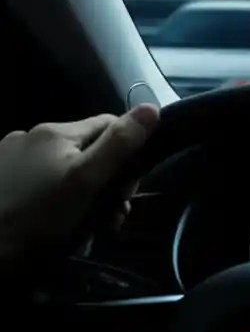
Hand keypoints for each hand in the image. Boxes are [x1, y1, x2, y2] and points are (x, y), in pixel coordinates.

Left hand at [0, 105, 159, 267]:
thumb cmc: (38, 218)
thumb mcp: (85, 182)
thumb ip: (119, 145)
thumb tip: (152, 108)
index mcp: (56, 132)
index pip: (110, 125)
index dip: (128, 155)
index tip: (126, 191)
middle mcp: (30, 136)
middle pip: (87, 148)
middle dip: (104, 178)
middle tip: (108, 215)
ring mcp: (10, 157)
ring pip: (64, 166)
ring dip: (80, 190)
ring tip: (80, 223)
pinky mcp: (1, 177)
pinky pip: (40, 179)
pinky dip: (53, 195)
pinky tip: (51, 218)